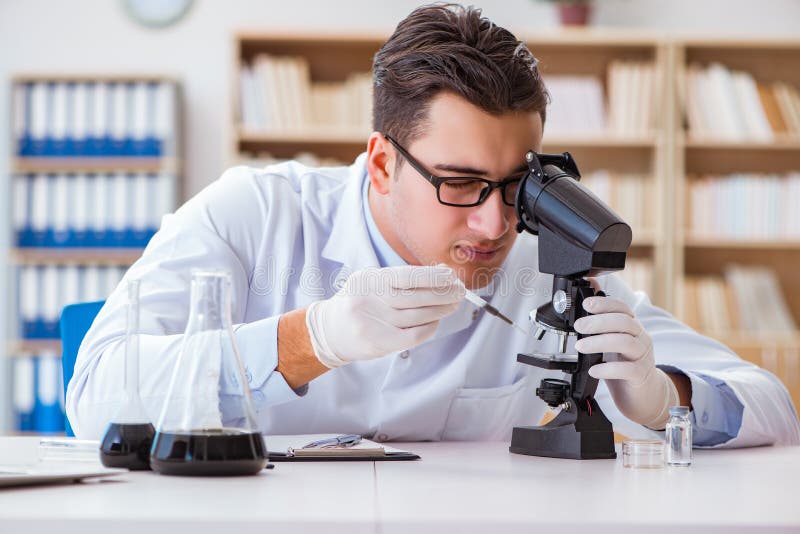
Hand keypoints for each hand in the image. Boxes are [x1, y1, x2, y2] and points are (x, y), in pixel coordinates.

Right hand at [306, 265, 464, 367]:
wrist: (330, 331)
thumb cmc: (359, 302)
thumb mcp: (373, 283)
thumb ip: (403, 278)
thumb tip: (441, 273)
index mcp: (368, 280)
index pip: (407, 276)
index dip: (433, 276)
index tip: (451, 276)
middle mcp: (368, 300)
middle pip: (415, 297)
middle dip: (443, 294)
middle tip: (460, 292)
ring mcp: (372, 323)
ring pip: (417, 316)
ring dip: (440, 310)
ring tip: (453, 304)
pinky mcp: (379, 343)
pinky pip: (413, 335)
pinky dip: (429, 327)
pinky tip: (436, 321)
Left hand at [574, 295, 678, 429]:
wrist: (644, 395)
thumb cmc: (624, 366)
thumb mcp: (611, 344)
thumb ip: (600, 330)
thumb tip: (582, 310)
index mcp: (632, 328)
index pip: (622, 309)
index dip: (605, 304)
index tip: (587, 304)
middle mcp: (640, 338)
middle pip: (624, 322)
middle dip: (599, 321)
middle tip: (579, 326)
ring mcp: (643, 357)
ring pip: (625, 342)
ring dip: (599, 342)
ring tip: (581, 347)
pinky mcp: (641, 375)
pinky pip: (627, 369)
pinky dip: (608, 369)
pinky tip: (594, 370)